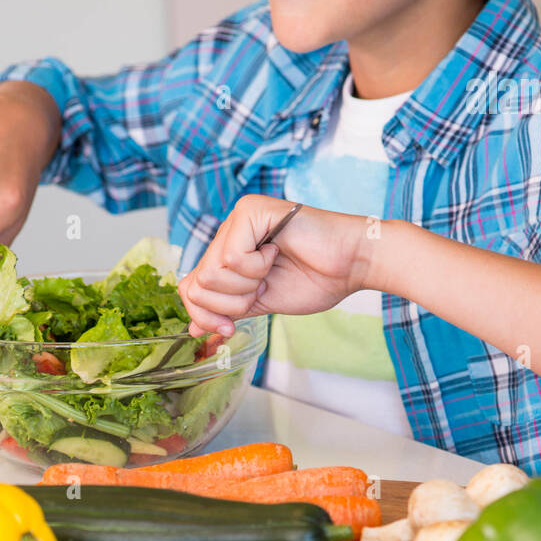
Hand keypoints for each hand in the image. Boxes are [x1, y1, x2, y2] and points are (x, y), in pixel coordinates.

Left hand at [178, 195, 378, 336]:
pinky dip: (255, 267)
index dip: (205, 316)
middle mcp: (227, 232)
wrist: (350, 264)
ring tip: (271, 268)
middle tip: (261, 288)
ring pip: (210, 273)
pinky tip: (275, 252)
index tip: (230, 328)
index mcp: (228, 253)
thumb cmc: (316, 279)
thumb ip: (227, 312)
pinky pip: (231, 257)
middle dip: (230, 303)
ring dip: (245, 285)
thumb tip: (193, 329)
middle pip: (196, 285)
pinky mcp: (249, 211)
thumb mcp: (260, 303)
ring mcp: (237, 218)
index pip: (190, 289)